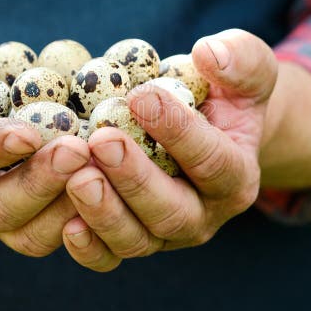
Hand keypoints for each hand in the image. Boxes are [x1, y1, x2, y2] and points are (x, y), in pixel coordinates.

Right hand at [0, 29, 87, 255]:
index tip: (28, 133)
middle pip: (1, 209)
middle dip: (41, 183)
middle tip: (77, 150)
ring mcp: (6, 218)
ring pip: (35, 234)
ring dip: (71, 206)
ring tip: (105, 169)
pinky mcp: (41, 220)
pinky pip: (67, 234)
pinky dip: (94, 217)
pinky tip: (121, 186)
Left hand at [61, 29, 276, 270]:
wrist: (201, 129)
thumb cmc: (221, 93)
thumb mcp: (245, 69)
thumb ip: (241, 59)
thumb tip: (208, 54)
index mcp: (236, 176)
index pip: (213, 161)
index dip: (179, 132)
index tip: (142, 97)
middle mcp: (202, 215)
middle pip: (172, 212)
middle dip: (135, 179)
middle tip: (101, 141)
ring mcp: (163, 234)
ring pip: (136, 240)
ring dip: (104, 213)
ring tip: (77, 177)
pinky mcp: (128, 240)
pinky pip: (107, 257)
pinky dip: (87, 247)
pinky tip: (65, 223)